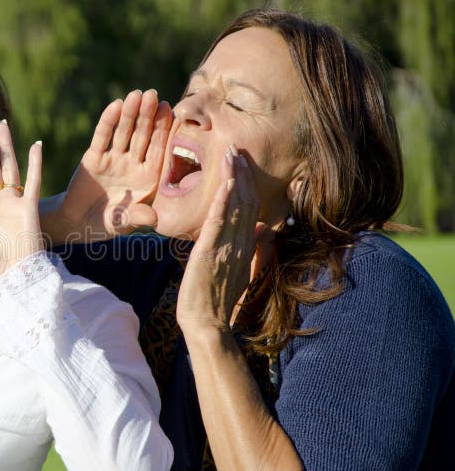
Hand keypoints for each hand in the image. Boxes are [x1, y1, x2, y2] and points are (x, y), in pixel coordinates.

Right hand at [50, 89, 171, 241]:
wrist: (79, 224)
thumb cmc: (107, 225)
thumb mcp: (123, 224)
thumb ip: (136, 218)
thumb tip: (152, 217)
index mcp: (147, 178)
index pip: (158, 150)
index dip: (163, 130)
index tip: (169, 110)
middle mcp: (133, 165)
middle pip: (142, 136)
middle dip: (148, 116)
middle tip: (154, 94)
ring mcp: (114, 160)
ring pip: (124, 133)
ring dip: (130, 114)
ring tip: (136, 94)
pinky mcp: (94, 158)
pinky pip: (102, 138)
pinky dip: (108, 122)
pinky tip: (115, 106)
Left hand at [176, 145, 261, 333]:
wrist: (207, 324)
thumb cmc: (217, 300)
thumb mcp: (239, 270)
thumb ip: (251, 247)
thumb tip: (263, 228)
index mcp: (246, 246)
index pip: (250, 207)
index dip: (247, 183)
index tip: (242, 162)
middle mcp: (241, 243)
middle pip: (246, 201)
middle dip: (241, 173)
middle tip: (236, 147)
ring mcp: (228, 247)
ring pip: (235, 206)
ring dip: (233, 178)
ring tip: (231, 153)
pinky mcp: (211, 252)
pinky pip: (220, 222)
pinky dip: (224, 201)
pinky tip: (226, 182)